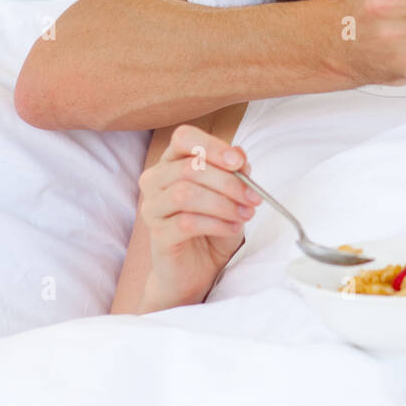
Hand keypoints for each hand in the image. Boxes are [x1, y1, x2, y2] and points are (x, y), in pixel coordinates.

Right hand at [138, 124, 259, 310]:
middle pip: (189, 168)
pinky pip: (186, 223)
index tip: (239, 162)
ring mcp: (153, 208)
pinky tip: (232, 228)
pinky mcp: (157, 236)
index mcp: (172, 161)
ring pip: (185, 194)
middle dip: (228, 182)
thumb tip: (240, 156)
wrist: (198, 267)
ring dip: (223, 203)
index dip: (212, 146)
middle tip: (253, 197)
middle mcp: (156, 181)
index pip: (184, 138)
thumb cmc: (213, 224)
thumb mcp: (232, 193)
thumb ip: (235, 171)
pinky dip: (216, 224)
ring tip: (245, 214)